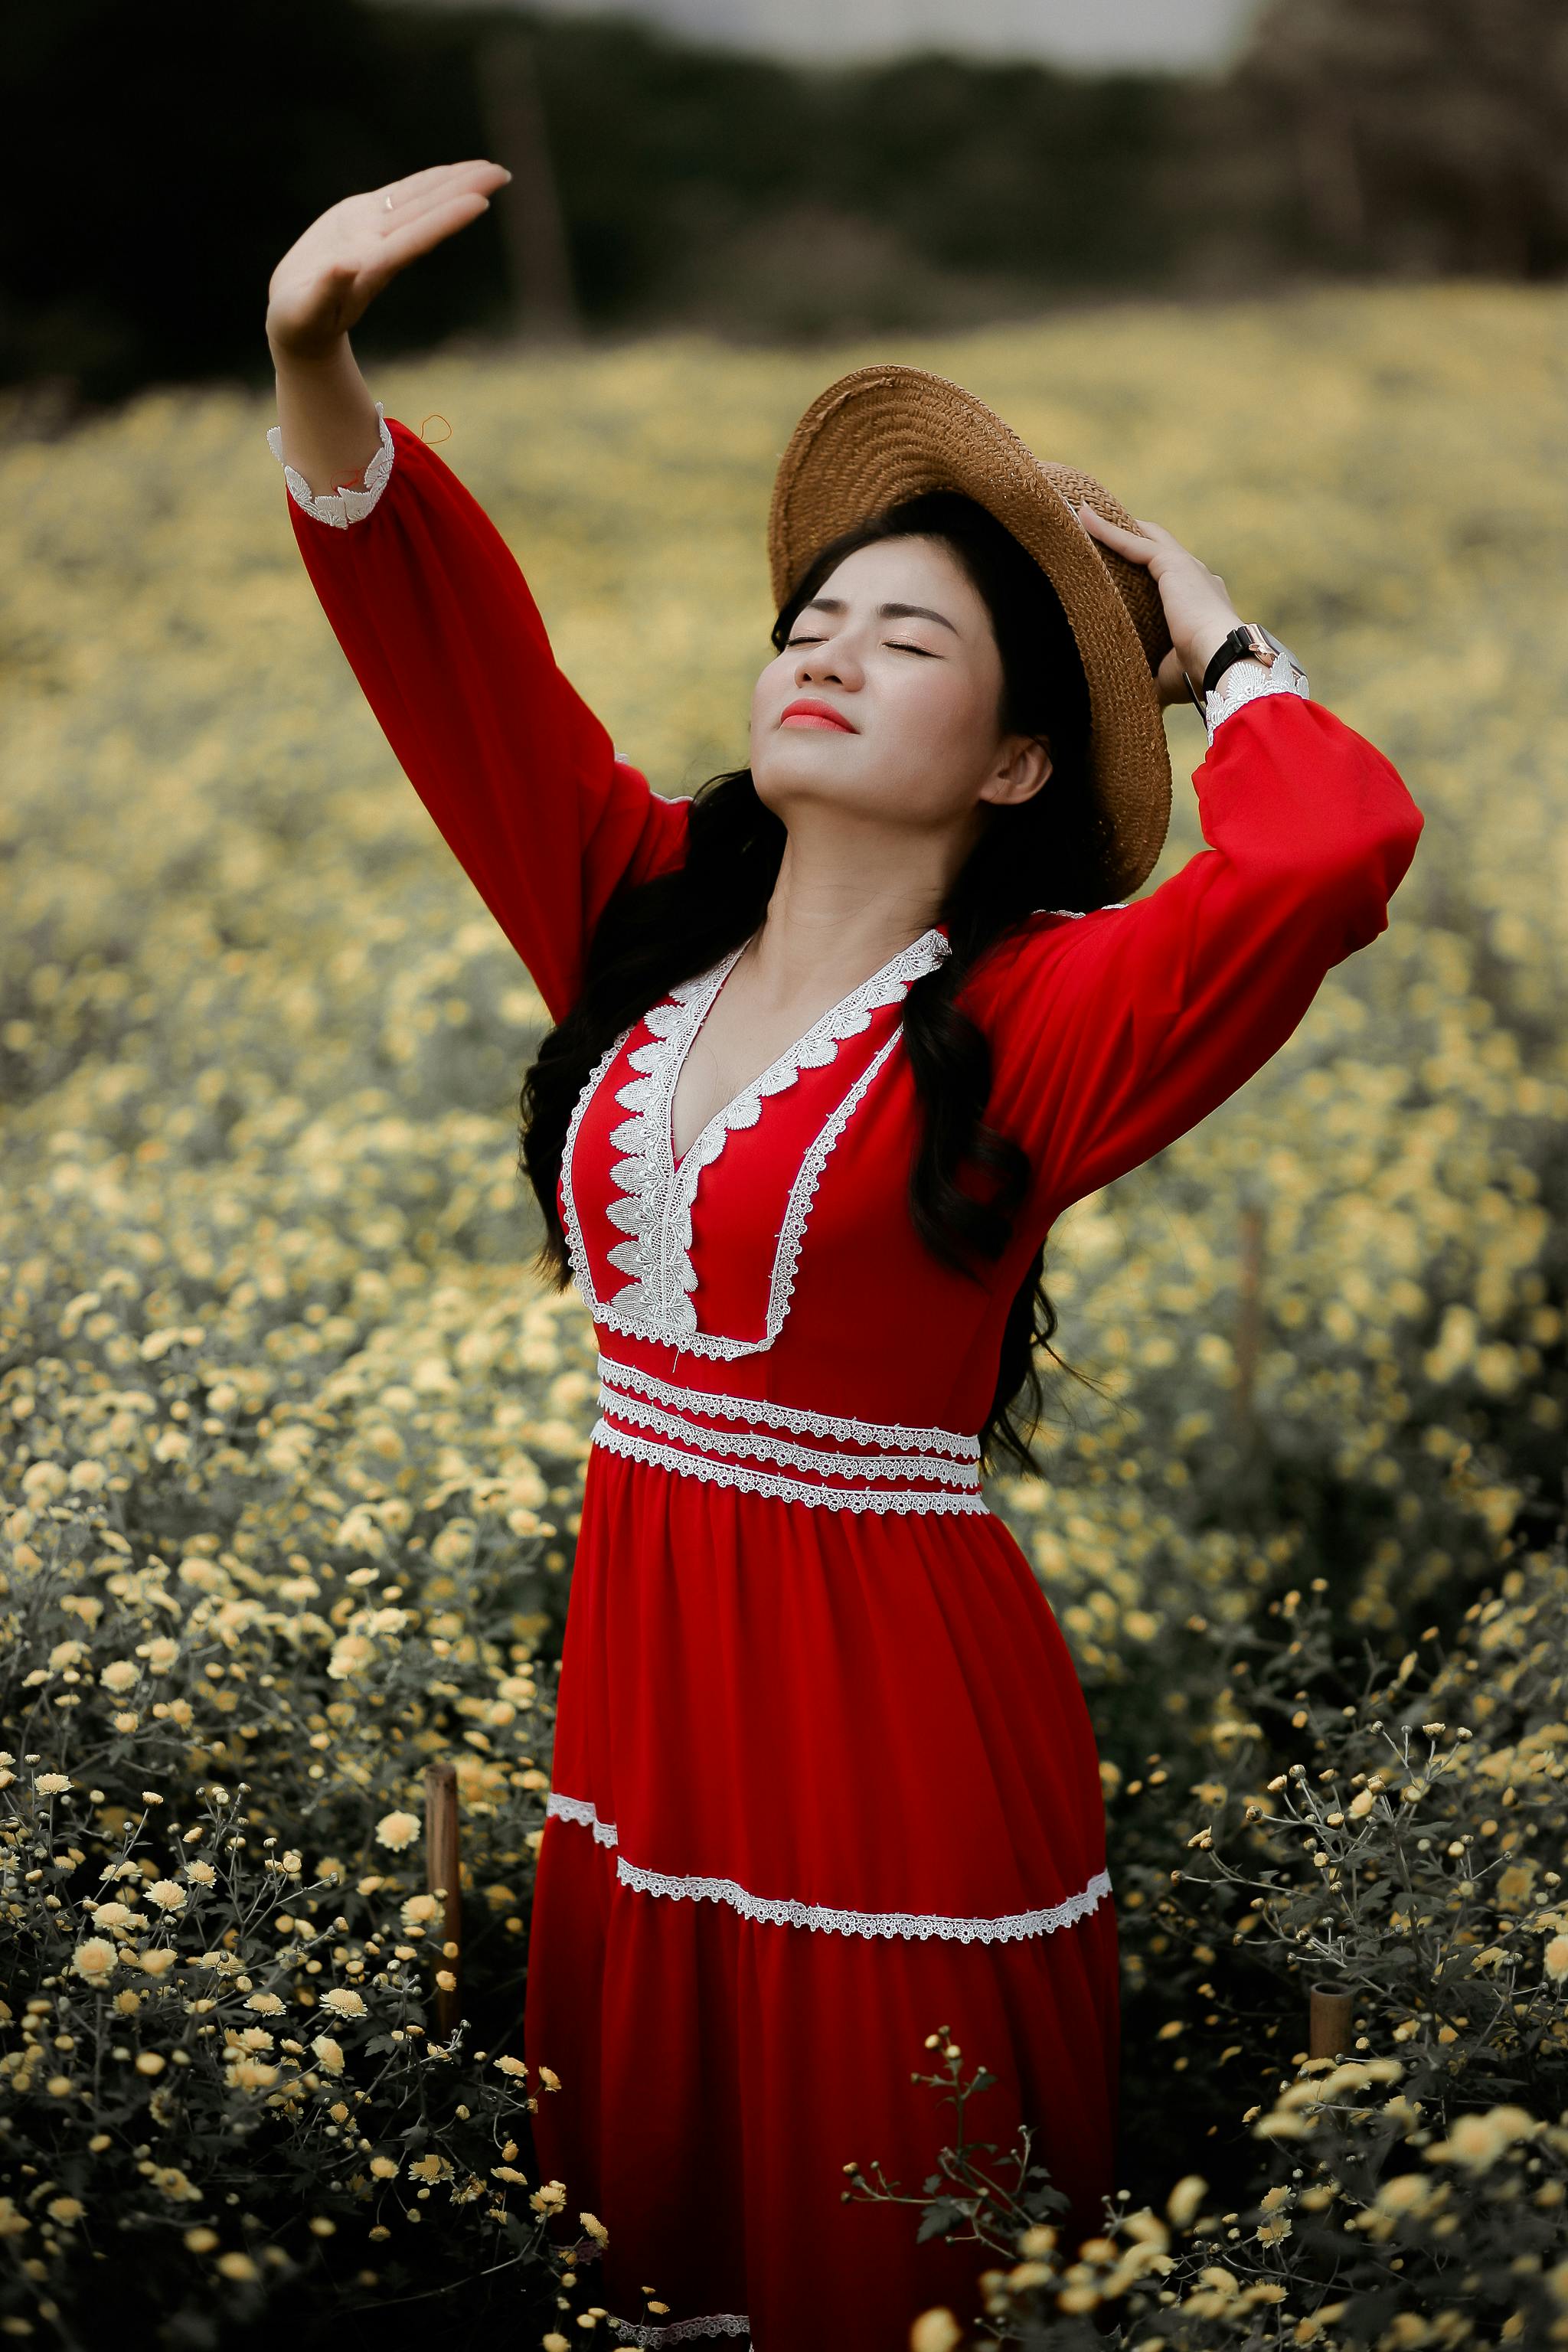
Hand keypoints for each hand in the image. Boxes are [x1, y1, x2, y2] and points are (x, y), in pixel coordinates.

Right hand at [266, 161, 510, 361]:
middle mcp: (382, 247)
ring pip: (421, 201)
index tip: (479, 203)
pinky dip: (427, 183)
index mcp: (371, 268)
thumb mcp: (306, 311)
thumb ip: (325, 292)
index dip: (445, 220)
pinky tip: (450, 174)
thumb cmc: (301, 322)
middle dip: (463, 191)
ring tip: (491, 169)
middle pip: (428, 214)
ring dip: (454, 183)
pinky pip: (400, 195)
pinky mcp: (363, 219)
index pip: (415, 239)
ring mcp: (375, 232)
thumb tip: (344, 268)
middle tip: (502, 173)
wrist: (298, 321)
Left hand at [1075, 505, 1242, 708]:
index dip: (1147, 567)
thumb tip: (1127, 693)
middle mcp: (1197, 577)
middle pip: (1158, 547)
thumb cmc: (1200, 675)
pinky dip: (1107, 531)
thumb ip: (1149, 675)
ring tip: (1081, 514)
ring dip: (1113, 527)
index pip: (1170, 578)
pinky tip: (1082, 518)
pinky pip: (1133, 542)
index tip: (1122, 566)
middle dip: (1131, 535)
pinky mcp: (1173, 564)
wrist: (1222, 662)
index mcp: (1201, 602)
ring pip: (1144, 538)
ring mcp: (1187, 567)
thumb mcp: (1168, 674)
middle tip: (1098, 527)